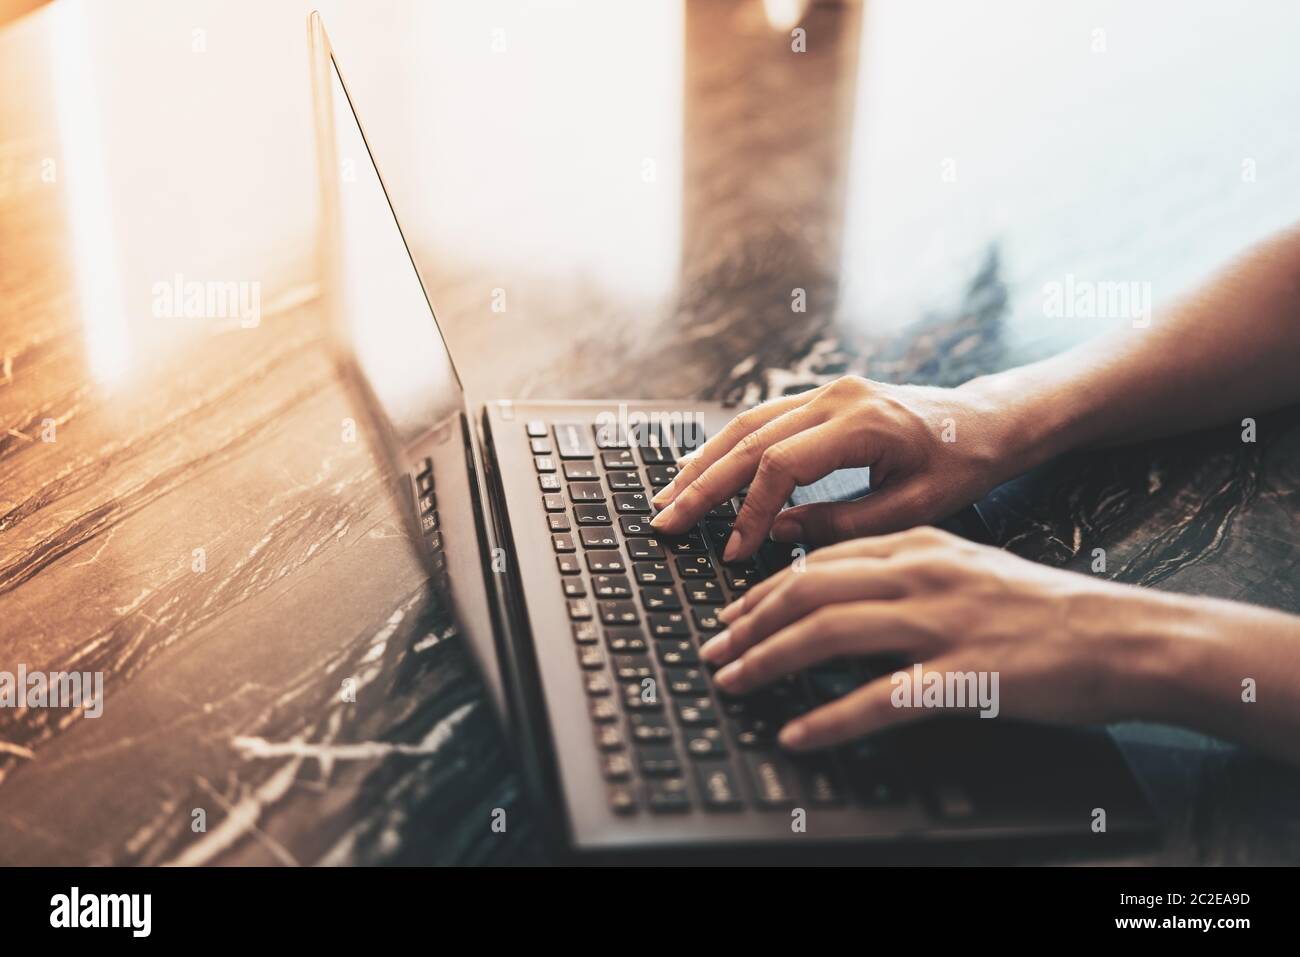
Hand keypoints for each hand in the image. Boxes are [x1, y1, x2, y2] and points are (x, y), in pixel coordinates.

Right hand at [649, 375, 1019, 560]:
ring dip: (703, 463)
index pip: (780, 466)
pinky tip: (699, 467)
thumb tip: (777, 533)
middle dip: (702, 486)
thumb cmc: (960, 466)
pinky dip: (726, 447)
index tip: (734, 552)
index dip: (749, 512)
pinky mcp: (820, 398)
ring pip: (746, 426)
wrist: (984, 422)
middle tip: (666, 521)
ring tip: (669, 496)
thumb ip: (842, 523)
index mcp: (862, 423)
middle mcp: (835, 397)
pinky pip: (761, 420)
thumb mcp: (912, 509)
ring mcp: (825, 392)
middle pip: (749, 441)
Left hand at [698, 527, 1199, 751]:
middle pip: (809, 589)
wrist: (1122, 636)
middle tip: (715, 650)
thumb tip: (840, 599)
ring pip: (828, 632)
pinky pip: (877, 698)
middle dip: (749, 622)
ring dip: (768, 660)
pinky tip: (797, 734)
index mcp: (920, 545)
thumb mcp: (966, 569)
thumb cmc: (1043, 609)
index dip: (764, 589)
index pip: (819, 560)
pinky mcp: (963, 675)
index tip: (733, 616)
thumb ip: (905, 575)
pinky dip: (828, 719)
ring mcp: (941, 622)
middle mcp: (921, 574)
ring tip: (733, 682)